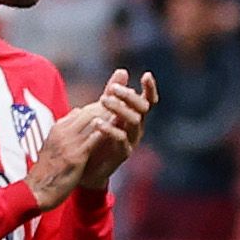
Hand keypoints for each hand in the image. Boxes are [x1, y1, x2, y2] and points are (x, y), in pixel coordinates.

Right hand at [25, 101, 116, 207]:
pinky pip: (95, 138)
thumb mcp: (52, 148)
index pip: (81, 111)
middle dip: (108, 107)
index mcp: (57, 130)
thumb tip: (76, 121)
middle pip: (89, 111)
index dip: (99, 108)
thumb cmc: (46, 173)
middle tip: (125, 105)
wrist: (36, 191)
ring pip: (93, 120)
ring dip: (110, 115)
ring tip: (126, 112)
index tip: (114, 108)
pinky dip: (108, 131)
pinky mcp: (75, 156)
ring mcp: (68, 142)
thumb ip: (64, 134)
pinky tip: (120, 130)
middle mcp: (62, 132)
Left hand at [75, 67, 158, 191]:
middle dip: (129, 96)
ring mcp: (132, 140)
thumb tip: (122, 71)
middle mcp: (137, 127)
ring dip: (120, 109)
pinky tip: (97, 122)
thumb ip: (114, 92)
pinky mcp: (122, 153)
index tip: (147, 75)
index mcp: (135, 115)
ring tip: (103, 100)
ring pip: (134, 121)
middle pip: (142, 108)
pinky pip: (121, 139)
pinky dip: (110, 129)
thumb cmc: (98, 136)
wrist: (88, 168)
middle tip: (112, 89)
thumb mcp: (105, 111)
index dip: (150, 88)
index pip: (148, 100)